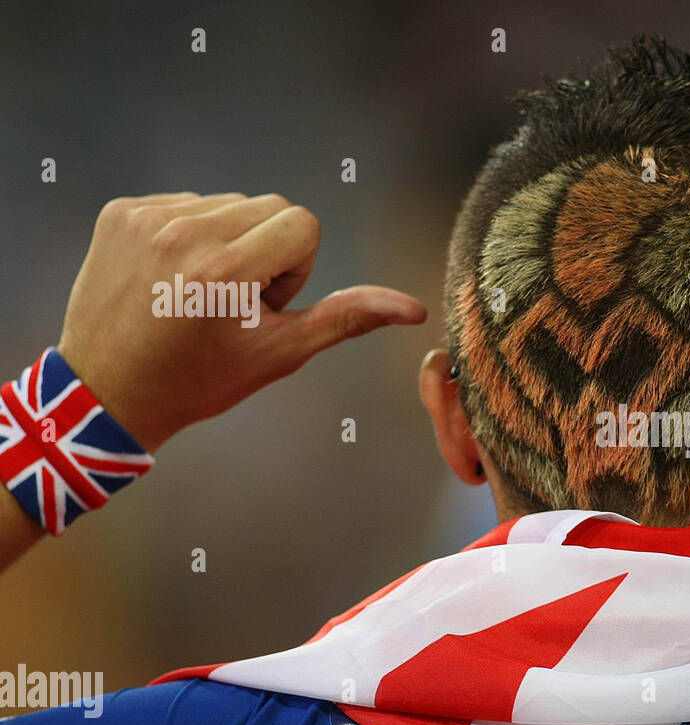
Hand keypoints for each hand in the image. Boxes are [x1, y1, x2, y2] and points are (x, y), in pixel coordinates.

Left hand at [55, 192, 426, 451]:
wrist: (109, 391)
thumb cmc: (200, 379)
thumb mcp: (280, 354)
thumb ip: (346, 318)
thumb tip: (413, 308)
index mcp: (225, 270)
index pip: (302, 224)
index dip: (295, 268)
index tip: (262, 305)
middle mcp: (182, 233)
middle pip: (268, 207)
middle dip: (266, 251)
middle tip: (233, 302)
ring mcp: (145, 218)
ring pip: (228, 202)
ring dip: (227, 240)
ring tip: (199, 291)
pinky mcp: (120, 211)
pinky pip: (185, 202)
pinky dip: (189, 233)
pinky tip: (172, 277)